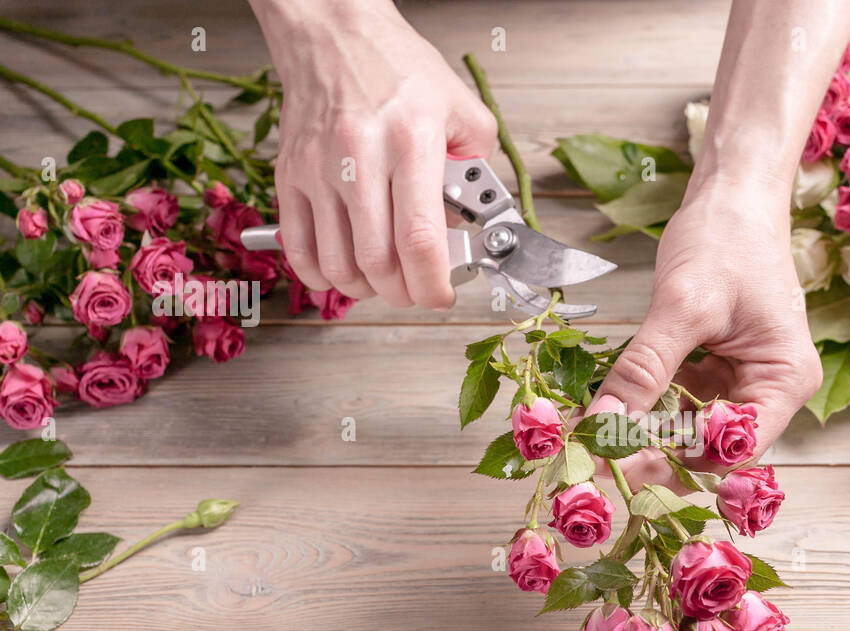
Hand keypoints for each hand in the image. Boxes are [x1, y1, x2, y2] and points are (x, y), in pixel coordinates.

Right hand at [253, 0, 495, 306]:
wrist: (333, 35)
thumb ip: (478, 166)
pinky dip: (321, 277)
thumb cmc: (397, 68)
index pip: (419, 239)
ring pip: (338, 264)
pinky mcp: (290, 176)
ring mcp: (318, 169)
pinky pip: (299, 249)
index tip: (442, 295)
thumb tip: (473, 218)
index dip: (432, 284)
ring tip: (385, 279)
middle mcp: (360, 156)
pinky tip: (344, 271)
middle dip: (404, 293)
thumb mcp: (462, 108)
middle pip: (378, 262)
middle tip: (417, 289)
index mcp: (411, 141)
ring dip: (367, 289)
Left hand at [592, 174, 821, 487]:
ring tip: (594, 435)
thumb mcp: (684, 305)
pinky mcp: (714, 368)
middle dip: (654, 454)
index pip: (733, 449)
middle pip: (709, 447)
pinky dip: (644, 405)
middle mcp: (769, 390)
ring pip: (688, 428)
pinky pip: (677, 400)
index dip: (678, 464)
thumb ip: (646, 367)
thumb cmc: (727, 237)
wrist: (732, 194)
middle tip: (598, 458)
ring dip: (643, 433)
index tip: (623, 466)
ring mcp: (741, 381)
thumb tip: (605, 420)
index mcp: (784, 382)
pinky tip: (607, 407)